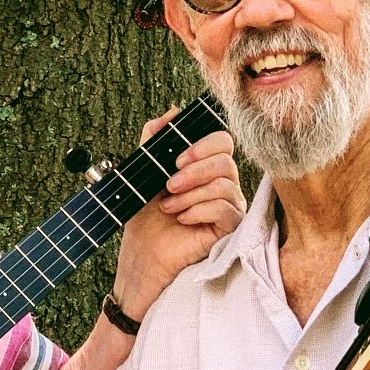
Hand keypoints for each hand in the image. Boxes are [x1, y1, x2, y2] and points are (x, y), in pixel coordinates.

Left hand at [113, 113, 245, 320]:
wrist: (141, 258)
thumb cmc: (144, 219)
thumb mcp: (142, 174)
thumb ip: (154, 141)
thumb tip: (171, 112)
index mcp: (203, 168)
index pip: (221, 141)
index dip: (201, 144)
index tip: (174, 158)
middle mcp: (221, 184)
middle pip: (226, 160)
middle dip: (194, 169)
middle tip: (169, 184)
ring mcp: (228, 207)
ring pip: (225, 184)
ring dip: (190, 194)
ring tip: (168, 207)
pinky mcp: (229, 229)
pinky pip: (226, 208)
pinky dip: (198, 210)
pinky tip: (181, 219)